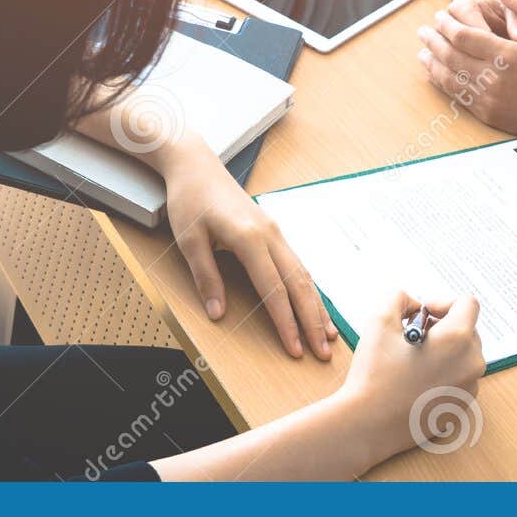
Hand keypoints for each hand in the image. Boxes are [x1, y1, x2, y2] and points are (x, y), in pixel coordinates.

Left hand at [158, 134, 338, 359]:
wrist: (195, 164)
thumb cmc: (190, 199)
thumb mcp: (189, 240)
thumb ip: (206, 277)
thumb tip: (218, 314)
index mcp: (249, 238)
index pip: (273, 289)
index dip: (286, 322)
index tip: (295, 349)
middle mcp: (269, 234)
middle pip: (298, 284)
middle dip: (312, 320)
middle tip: (323, 352)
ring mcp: (274, 231)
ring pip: (303, 273)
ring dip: (316, 306)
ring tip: (328, 335)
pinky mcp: (272, 230)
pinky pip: (297, 263)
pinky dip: (308, 288)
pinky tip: (314, 304)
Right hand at [338, 291, 483, 459]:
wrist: (368, 424)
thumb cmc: (375, 374)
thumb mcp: (380, 320)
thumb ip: (399, 297)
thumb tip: (413, 304)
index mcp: (458, 339)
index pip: (468, 303)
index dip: (442, 302)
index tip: (421, 315)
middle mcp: (472, 364)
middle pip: (468, 329)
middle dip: (442, 326)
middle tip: (413, 337)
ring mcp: (469, 389)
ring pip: (464, 355)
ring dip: (443, 350)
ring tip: (413, 360)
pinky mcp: (460, 408)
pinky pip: (459, 379)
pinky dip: (443, 374)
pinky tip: (415, 381)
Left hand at [417, 0, 516, 140]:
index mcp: (507, 56)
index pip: (464, 37)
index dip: (446, 25)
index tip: (439, 17)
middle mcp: (494, 80)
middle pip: (451, 56)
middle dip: (433, 41)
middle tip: (423, 31)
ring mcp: (489, 100)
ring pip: (450, 79)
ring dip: (432, 63)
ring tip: (422, 52)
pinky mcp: (489, 116)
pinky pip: (458, 97)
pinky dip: (443, 84)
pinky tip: (437, 75)